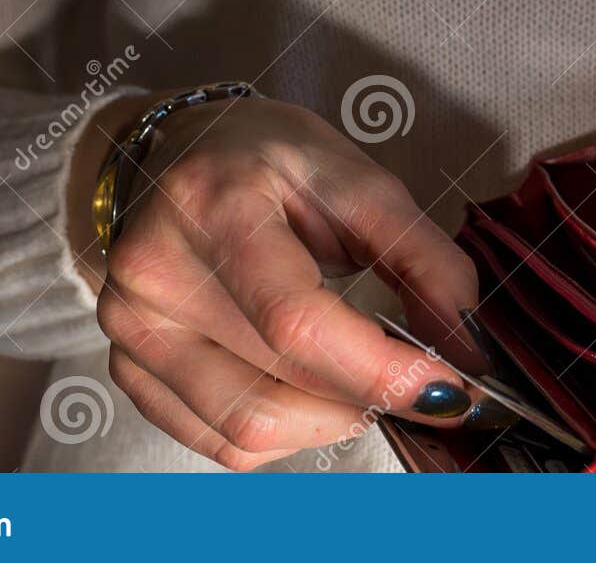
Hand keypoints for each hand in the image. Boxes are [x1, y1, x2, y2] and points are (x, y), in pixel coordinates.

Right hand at [69, 92, 482, 469]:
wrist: (178, 154)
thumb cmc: (269, 158)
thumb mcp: (359, 179)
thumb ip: (423, 259)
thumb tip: (466, 349)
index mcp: (215, 207)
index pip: (297, 321)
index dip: (381, 371)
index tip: (451, 389)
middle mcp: (156, 275)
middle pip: (279, 385)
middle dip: (373, 396)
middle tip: (428, 383)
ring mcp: (131, 330)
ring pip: (247, 431)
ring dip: (332, 422)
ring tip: (365, 378)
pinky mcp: (128, 369)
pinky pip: (218, 441)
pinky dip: (286, 432)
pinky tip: (312, 389)